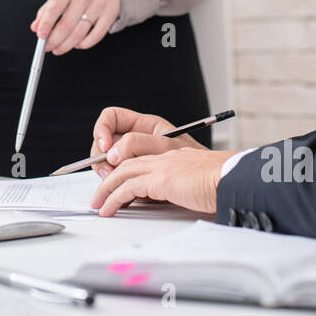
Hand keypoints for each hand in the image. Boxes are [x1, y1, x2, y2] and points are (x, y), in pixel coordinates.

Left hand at [30, 0, 120, 54]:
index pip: (54, 8)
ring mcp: (98, 5)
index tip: (40, 36)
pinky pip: (95, 36)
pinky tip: (76, 45)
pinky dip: (83, 44)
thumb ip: (47, 9)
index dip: (46, 25)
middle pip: (66, 25)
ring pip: (79, 33)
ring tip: (58, 48)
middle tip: (48, 47)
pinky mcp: (109, 15)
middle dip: (54, 40)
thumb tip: (35, 27)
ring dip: (66, 45)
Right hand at [89, 106, 205, 179]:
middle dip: (101, 157)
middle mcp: (138, 140)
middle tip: (108, 172)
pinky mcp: (140, 179)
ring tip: (114, 186)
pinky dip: (116, 188)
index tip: (105, 147)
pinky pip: (120, 181)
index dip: (102, 130)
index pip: (111, 118)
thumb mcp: (167, 145)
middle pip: (104, 142)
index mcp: (144, 125)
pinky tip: (121, 197)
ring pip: (109, 164)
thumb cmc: (200, 161)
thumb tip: (113, 153)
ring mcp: (138, 160)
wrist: (215, 184)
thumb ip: (138, 143)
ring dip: (106, 174)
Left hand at [90, 147, 235, 216]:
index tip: (119, 186)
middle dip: (109, 179)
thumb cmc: (227, 183)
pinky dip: (113, 199)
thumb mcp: (204, 183)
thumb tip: (190, 201)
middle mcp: (166, 156)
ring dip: (106, 190)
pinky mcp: (160, 179)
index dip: (127, 170)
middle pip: (127, 163)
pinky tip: (108, 210)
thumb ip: (191, 186)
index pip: (143, 158)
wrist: (236, 179)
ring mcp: (162, 166)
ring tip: (98, 206)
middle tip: (99, 196)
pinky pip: (127, 189)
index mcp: (176, 155)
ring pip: (122, 174)